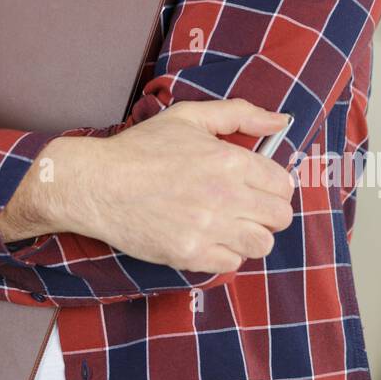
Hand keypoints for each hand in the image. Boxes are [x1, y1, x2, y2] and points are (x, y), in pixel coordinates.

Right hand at [10, 99, 295, 275]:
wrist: (98, 183)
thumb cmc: (141, 148)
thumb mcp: (189, 117)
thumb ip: (240, 114)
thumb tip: (281, 121)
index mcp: (229, 160)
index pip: (283, 184)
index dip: (273, 185)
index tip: (258, 186)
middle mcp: (225, 196)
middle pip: (280, 218)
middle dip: (267, 211)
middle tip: (245, 206)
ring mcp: (209, 229)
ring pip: (261, 245)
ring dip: (249, 235)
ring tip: (228, 224)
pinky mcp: (190, 255)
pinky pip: (231, 264)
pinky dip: (224, 254)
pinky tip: (208, 238)